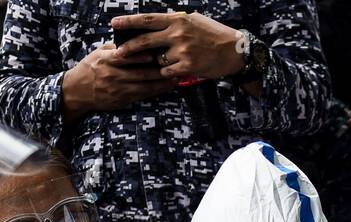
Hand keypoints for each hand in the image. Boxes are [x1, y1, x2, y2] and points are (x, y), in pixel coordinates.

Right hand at [61, 43, 179, 123]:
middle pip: (140, 74)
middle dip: (159, 71)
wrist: (77, 91)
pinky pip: (142, 96)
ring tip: (175, 79)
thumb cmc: (90, 69)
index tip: (156, 53)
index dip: (142, 56)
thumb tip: (133, 41)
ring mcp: (117, 90)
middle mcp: (112, 76)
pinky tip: (165, 88)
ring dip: (161, 84)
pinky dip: (155, 92)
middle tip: (174, 67)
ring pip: (144, 87)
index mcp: (106, 60)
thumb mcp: (98, 53)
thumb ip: (115, 48)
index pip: (126, 56)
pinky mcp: (121, 100)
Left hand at [112, 12, 243, 79]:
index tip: (115, 23)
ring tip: (171, 61)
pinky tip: (178, 69)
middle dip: (129, 48)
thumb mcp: (194, 21)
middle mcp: (177, 34)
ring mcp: (182, 51)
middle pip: (145, 40)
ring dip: (158, 63)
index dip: (129, 22)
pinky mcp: (187, 66)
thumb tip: (158, 25)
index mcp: (178, 20)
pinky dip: (169, 72)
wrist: (235, 50)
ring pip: (157, 59)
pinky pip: (168, 72)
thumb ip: (175, 23)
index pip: (147, 20)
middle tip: (118, 53)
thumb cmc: (215, 34)